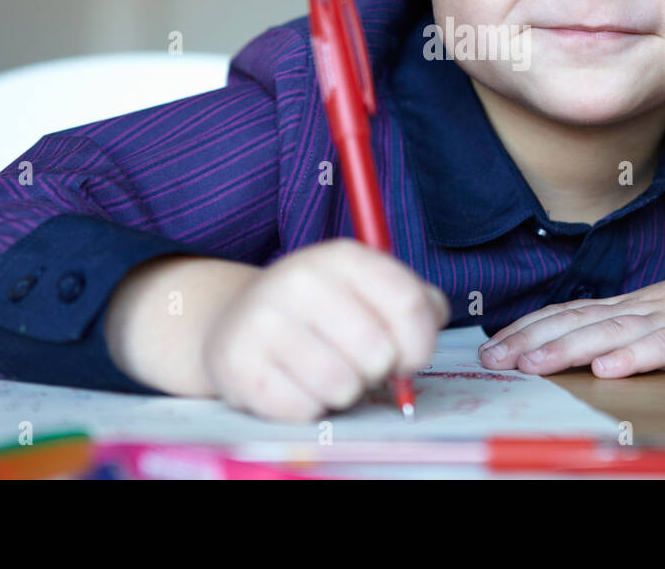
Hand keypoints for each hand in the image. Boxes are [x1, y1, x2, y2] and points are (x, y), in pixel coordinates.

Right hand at [200, 239, 449, 422]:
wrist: (238, 321)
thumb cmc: (324, 311)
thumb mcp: (371, 290)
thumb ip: (418, 304)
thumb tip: (426, 332)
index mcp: (342, 256)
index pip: (409, 303)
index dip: (420, 343)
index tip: (409, 357)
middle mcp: (299, 279)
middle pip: (378, 350)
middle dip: (378, 371)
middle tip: (360, 362)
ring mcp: (263, 320)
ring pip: (342, 385)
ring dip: (344, 392)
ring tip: (328, 373)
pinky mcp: (238, 364)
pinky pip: (303, 409)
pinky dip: (308, 407)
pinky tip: (295, 383)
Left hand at [478, 266, 664, 376]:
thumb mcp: (662, 316)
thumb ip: (624, 327)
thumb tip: (579, 346)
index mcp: (630, 306)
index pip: (568, 312)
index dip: (529, 328)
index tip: (492, 345)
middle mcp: (641, 309)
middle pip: (577, 322)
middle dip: (530, 340)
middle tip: (492, 360)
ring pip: (609, 334)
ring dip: (566, 348)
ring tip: (531, 364)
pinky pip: (662, 348)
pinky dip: (633, 357)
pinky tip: (607, 369)